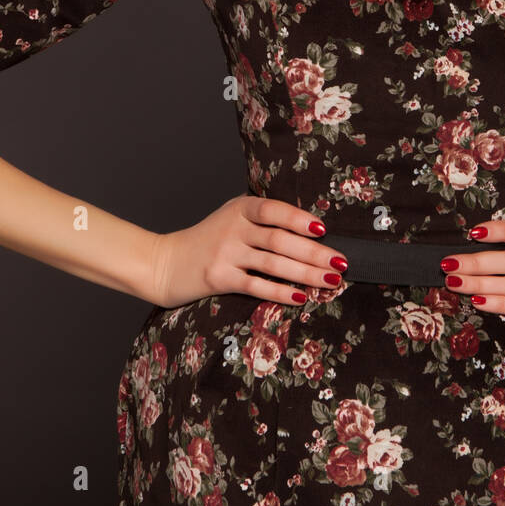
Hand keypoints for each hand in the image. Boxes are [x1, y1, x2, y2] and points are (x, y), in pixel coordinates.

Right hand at [147, 194, 347, 308]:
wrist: (163, 263)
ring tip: (331, 281)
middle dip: (315, 253)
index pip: (275, 209)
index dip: (300, 219)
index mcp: (240, 207)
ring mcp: (225, 253)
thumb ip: (262, 221)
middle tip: (341, 263)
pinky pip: (258, 286)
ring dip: (307, 274)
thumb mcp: (232, 219)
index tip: (324, 230)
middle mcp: (233, 227)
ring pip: (274, 264)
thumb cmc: (207, 241)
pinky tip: (302, 297)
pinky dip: (282, 293)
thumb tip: (312, 232)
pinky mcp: (219, 278)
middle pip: (281, 240)